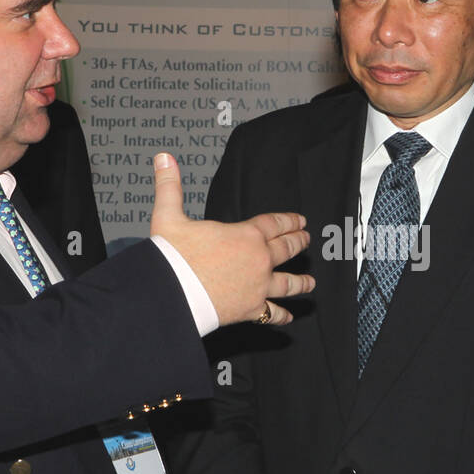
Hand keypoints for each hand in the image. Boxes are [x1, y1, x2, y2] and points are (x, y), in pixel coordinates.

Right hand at [149, 152, 313, 325]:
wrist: (171, 292)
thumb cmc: (172, 256)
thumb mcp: (168, 216)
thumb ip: (170, 186)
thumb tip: (163, 157)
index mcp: (245, 235)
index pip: (274, 224)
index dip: (289, 221)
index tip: (299, 221)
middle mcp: (259, 260)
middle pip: (286, 250)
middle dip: (298, 243)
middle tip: (306, 240)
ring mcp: (258, 286)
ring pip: (288, 283)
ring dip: (301, 282)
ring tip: (310, 282)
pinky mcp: (251, 309)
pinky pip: (272, 313)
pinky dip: (282, 315)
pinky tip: (288, 316)